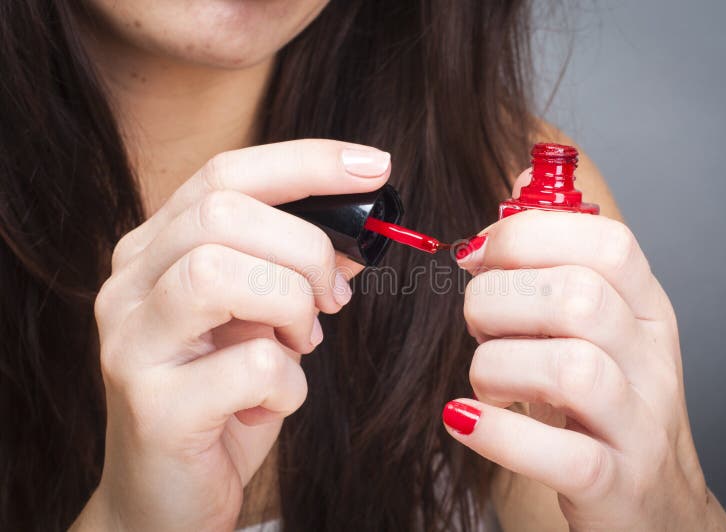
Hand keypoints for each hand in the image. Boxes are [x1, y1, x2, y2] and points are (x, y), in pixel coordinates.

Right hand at [72, 140, 390, 530]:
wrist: (170, 496)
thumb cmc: (224, 397)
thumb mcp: (267, 320)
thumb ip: (298, 271)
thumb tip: (363, 233)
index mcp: (156, 250)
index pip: (226, 174)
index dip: (306, 162)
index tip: (375, 166)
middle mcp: (129, 284)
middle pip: (223, 215)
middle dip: (306, 251)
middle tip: (333, 297)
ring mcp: (131, 343)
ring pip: (220, 273)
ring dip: (292, 306)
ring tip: (302, 342)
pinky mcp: (154, 407)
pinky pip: (250, 364)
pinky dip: (289, 381)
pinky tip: (277, 398)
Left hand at [446, 175, 725, 529]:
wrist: (654, 506)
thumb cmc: (606, 405)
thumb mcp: (599, 328)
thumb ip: (557, 264)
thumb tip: (515, 189)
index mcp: (645, 309)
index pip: (606, 241)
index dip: (527, 236)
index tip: (479, 255)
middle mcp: (651, 359)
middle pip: (577, 297)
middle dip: (498, 301)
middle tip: (478, 324)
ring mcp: (639, 423)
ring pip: (571, 369)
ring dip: (496, 366)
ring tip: (482, 379)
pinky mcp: (615, 482)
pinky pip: (561, 454)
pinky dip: (500, 434)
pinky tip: (466, 420)